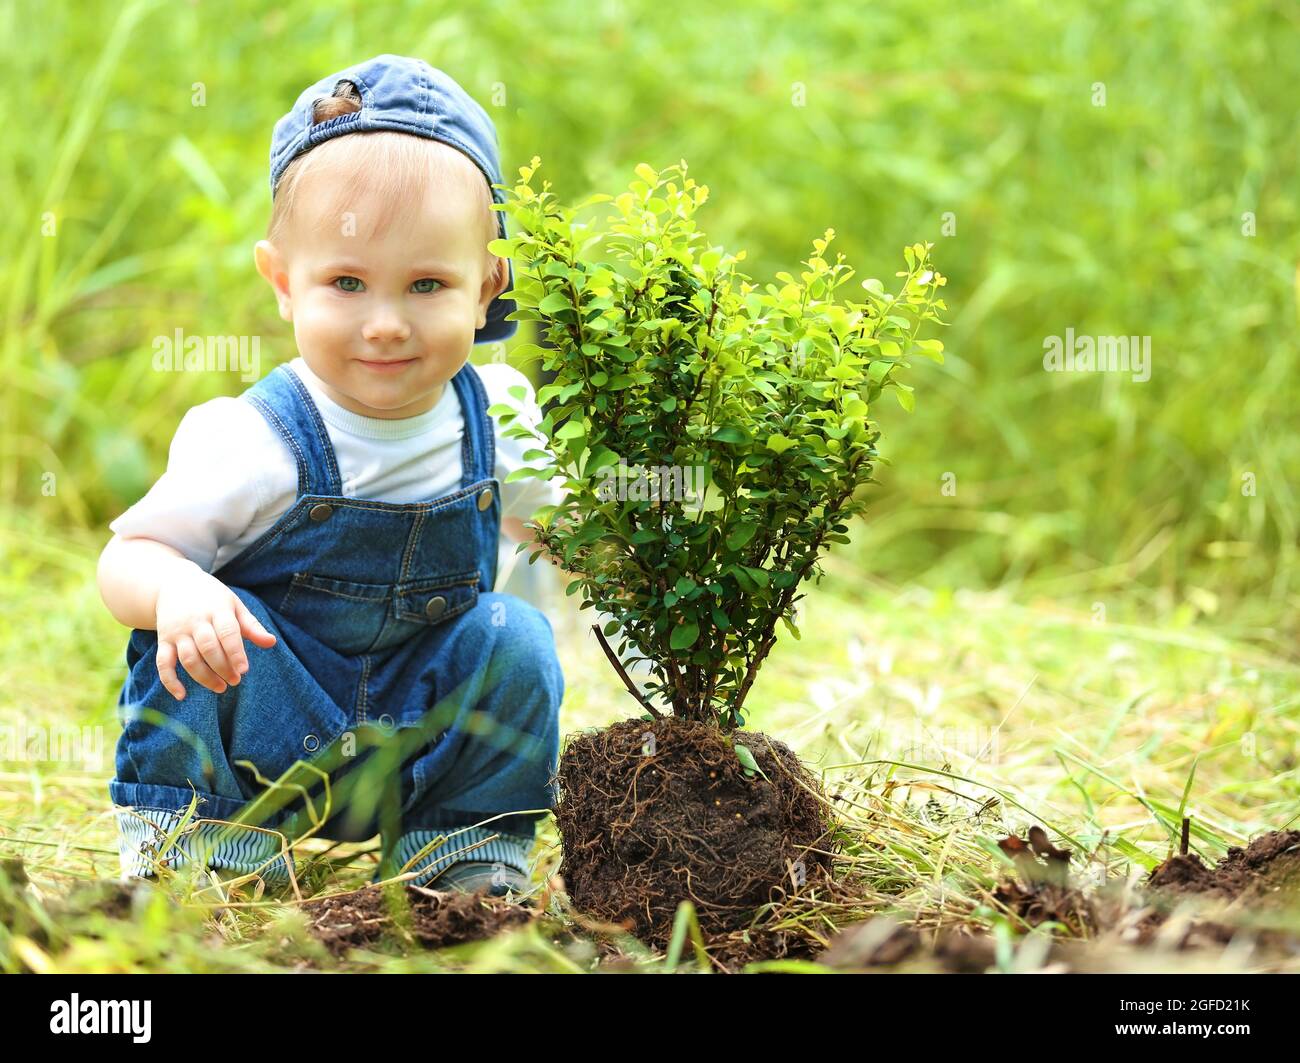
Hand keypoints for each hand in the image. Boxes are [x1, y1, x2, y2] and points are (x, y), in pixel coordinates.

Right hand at [154, 561, 276, 699]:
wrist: (174, 584)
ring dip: (203, 677)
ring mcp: (177, 632)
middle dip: (222, 668)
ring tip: (220, 687)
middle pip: (208, 648)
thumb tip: (271, 642)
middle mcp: (195, 621)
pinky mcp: (164, 641)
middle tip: (235, 681)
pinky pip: (163, 663)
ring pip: (188, 658)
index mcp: (217, 610)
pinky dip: (170, 681)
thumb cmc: (212, 598)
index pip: (227, 632)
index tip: (244, 670)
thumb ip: (252, 626)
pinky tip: (182, 696)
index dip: (235, 652)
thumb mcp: (234, 605)